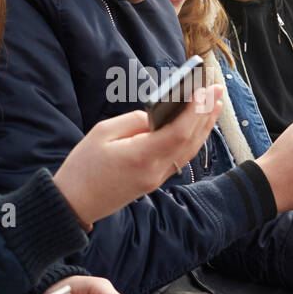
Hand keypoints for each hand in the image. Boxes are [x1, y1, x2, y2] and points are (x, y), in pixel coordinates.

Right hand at [54, 86, 224, 226]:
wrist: (74, 203)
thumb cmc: (83, 166)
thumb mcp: (103, 133)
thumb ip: (134, 121)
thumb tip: (156, 116)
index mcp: (142, 156)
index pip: (179, 132)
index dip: (194, 110)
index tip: (204, 90)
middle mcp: (155, 170)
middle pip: (191, 140)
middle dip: (206, 113)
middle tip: (218, 90)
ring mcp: (156, 178)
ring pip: (189, 151)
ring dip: (204, 127)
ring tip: (215, 104)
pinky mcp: (153, 181)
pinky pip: (180, 158)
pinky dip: (192, 139)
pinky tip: (197, 126)